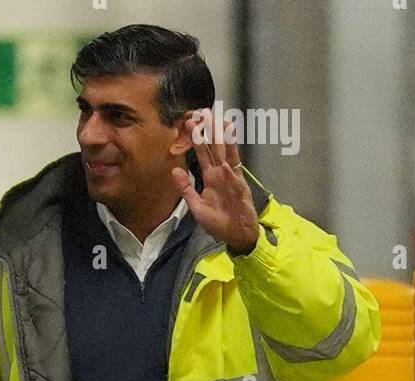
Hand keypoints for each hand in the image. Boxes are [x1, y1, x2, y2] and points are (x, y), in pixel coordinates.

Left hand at [172, 109, 259, 255]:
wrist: (236, 234)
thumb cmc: (217, 221)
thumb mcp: (196, 206)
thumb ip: (186, 188)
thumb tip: (175, 170)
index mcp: (210, 177)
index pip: (202, 154)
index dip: (196, 139)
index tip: (190, 122)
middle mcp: (221, 173)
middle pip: (215, 148)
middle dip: (211, 130)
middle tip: (206, 112)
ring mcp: (231, 178)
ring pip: (228, 154)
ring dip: (225, 139)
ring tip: (222, 122)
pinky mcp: (240, 188)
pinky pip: (234, 175)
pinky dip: (231, 166)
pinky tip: (226, 157)